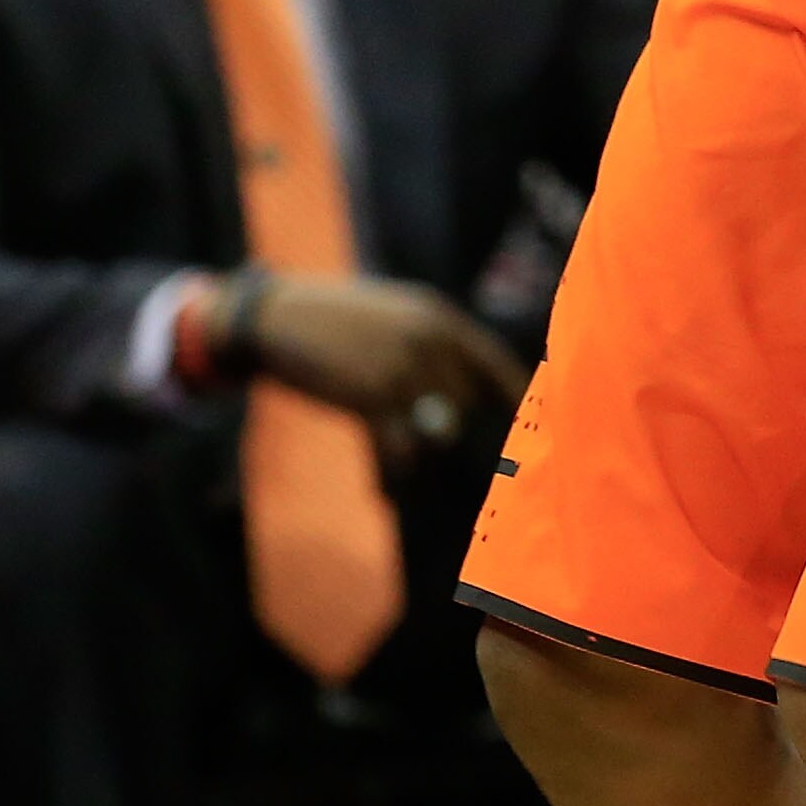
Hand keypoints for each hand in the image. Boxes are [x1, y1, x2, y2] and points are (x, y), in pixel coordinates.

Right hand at [242, 273, 526, 455]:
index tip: (531, 423)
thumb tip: (455, 406)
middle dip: (439, 421)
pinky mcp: (374, 396)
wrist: (273, 317)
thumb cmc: (331, 319)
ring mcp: (404, 368)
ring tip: (388, 454)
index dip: (515, 396)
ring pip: (437, 428)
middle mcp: (430, 339)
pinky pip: (401, 449)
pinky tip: (382, 490)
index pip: (495, 363)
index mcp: (438, 317)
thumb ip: (427, 351)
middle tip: (402, 427)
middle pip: (464, 403)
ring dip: (414, 446)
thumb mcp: (390, 315)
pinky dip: (392, 472)